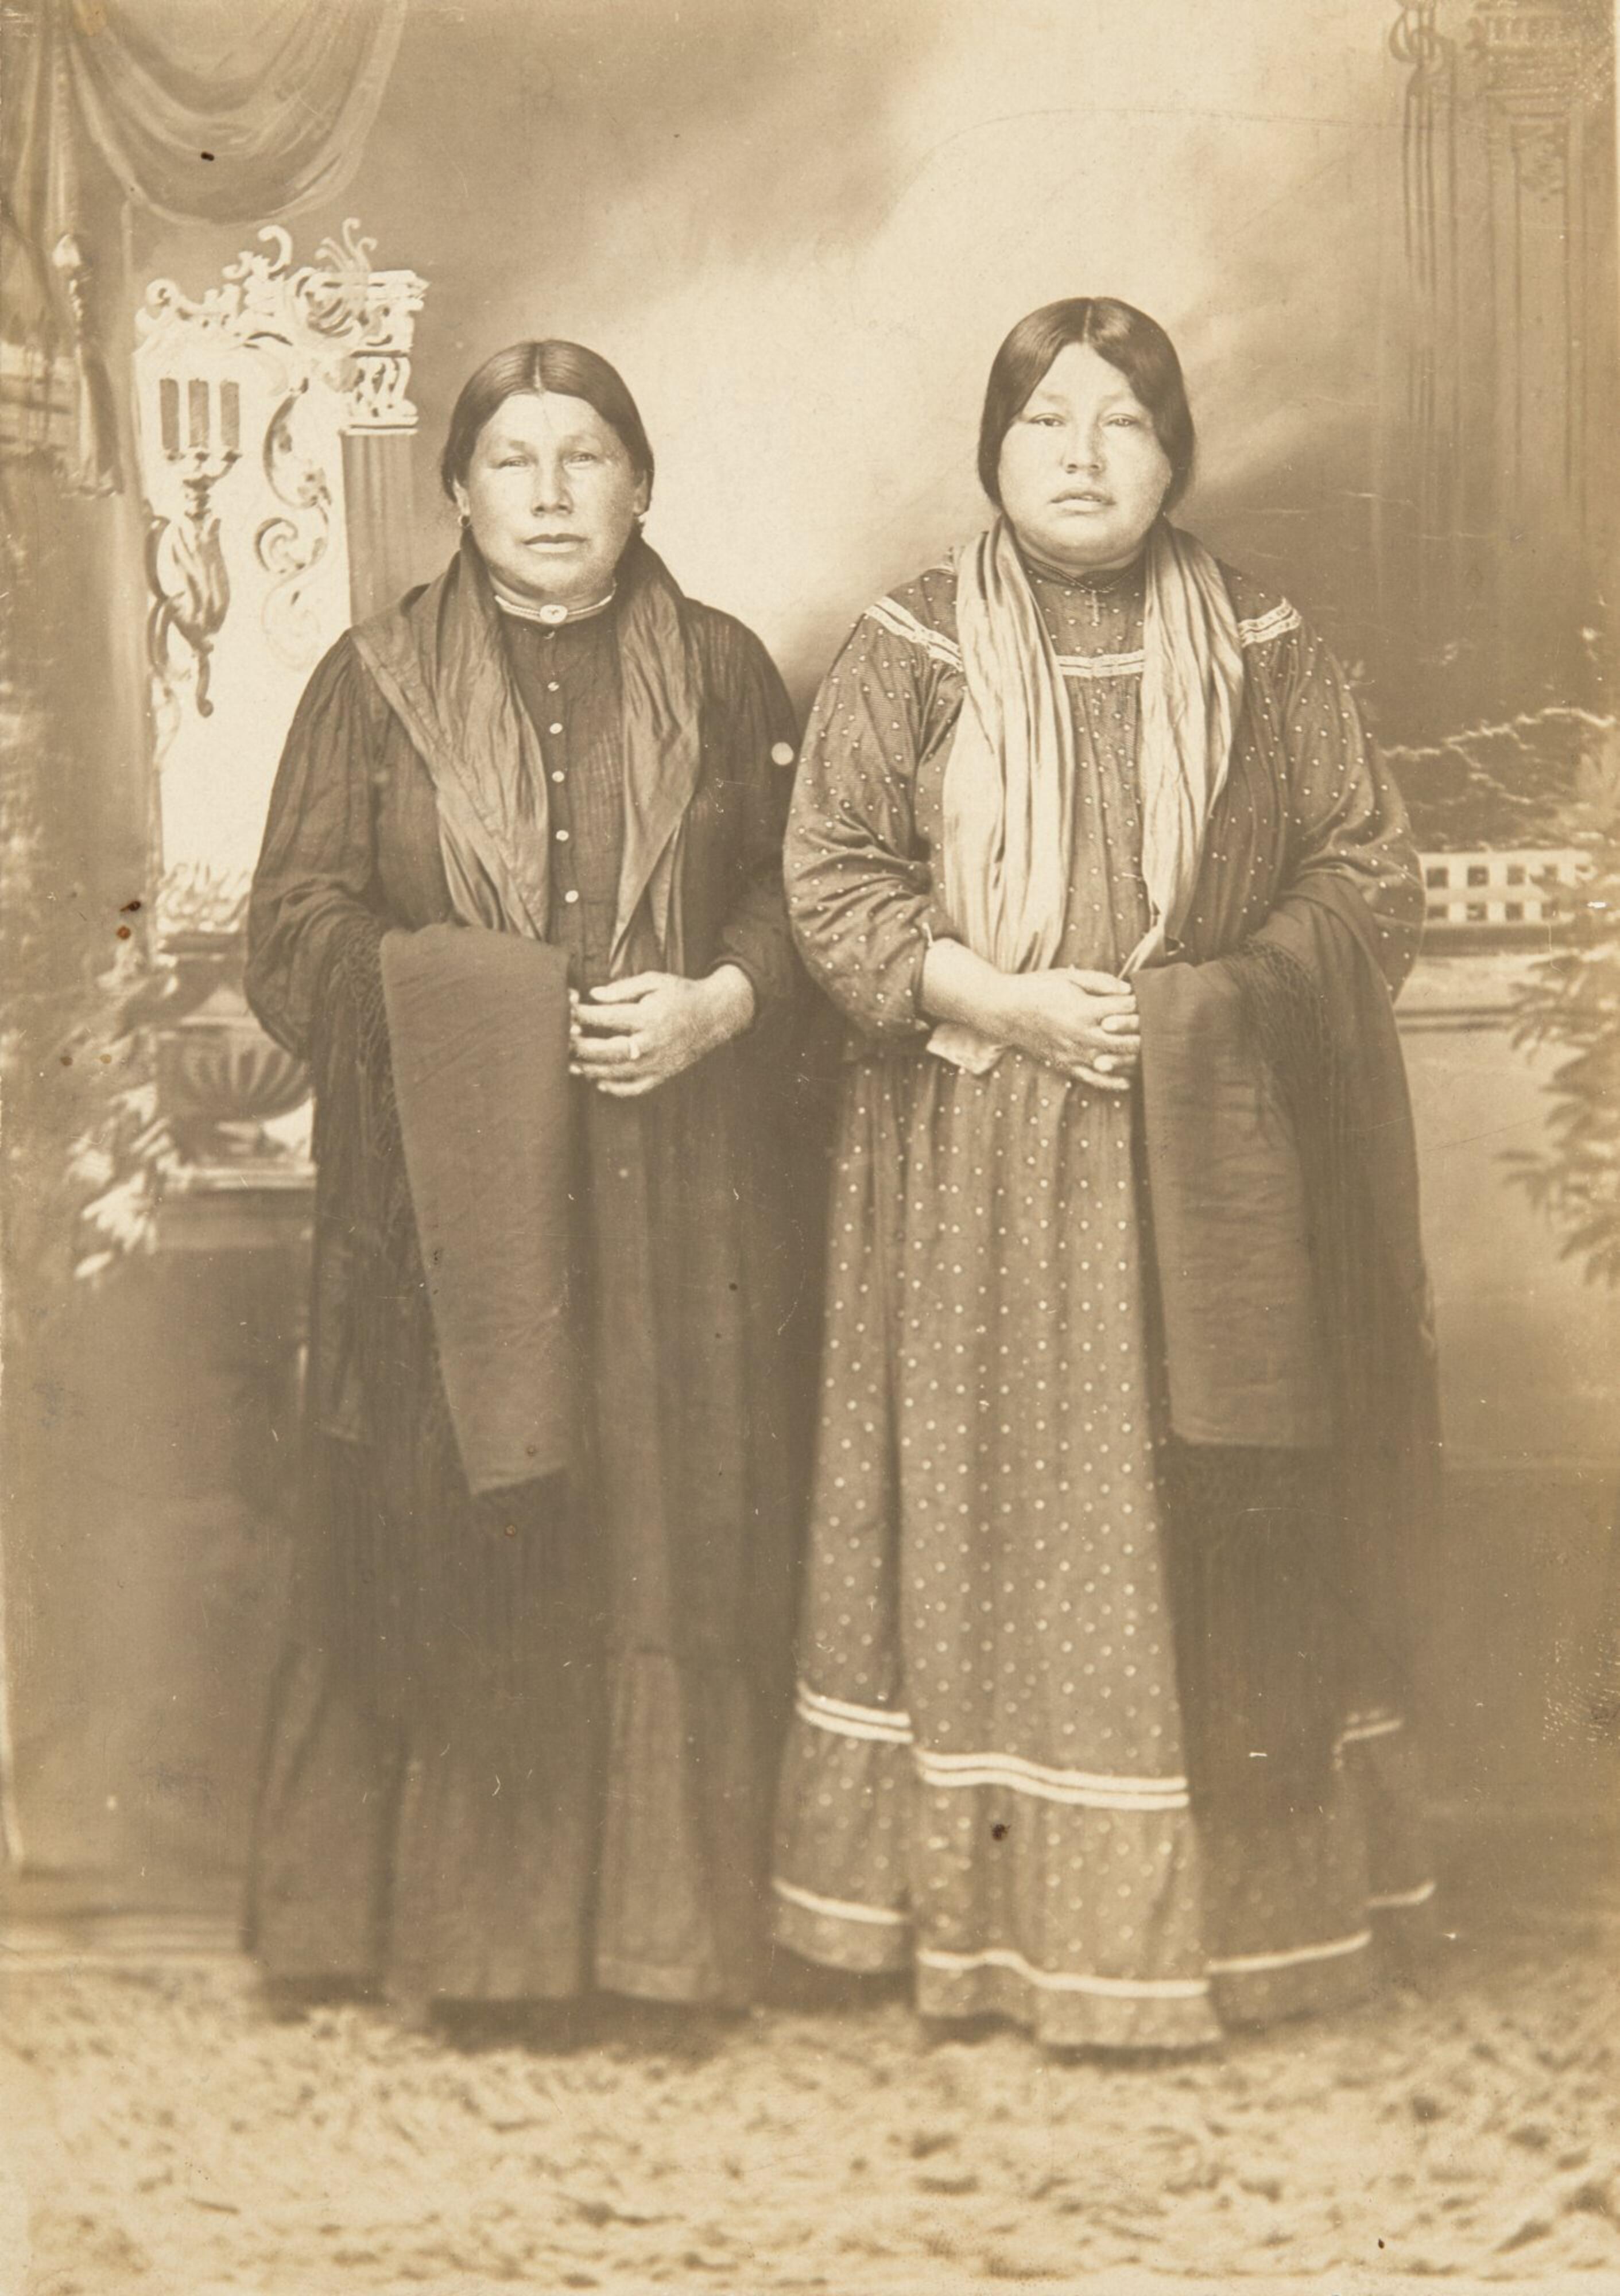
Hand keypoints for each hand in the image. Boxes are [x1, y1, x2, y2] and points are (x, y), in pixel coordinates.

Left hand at [570, 966, 754, 1097]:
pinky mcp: (663, 1075)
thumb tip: (593, 996)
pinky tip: (599, 1081)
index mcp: (649, 1016)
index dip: (582, 1015)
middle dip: (579, 1045)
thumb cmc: (681, 994)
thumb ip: (622, 988)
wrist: (715, 1015)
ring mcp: (657, 1063)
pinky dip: (615, 1088)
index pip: (606, 1018)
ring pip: (616, 1073)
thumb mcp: (655, 981)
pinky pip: (635, 1088)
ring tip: (572, 1063)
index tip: (567, 1010)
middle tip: (563, 1040)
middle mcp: (651, 1043)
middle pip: (605, 1050)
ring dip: (590, 1069)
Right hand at [997, 967, 1140, 1092]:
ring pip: (1117, 1063)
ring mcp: (1075, 1054)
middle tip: (1153, 1027)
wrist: (1005, 1010)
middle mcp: (1083, 1035)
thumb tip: (1129, 989)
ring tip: (1147, 1050)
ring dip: (1136, 1058)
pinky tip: (1129, 1080)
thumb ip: (1101, 982)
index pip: (1127, 1010)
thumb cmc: (1038, 988)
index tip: (1144, 1000)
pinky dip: (1115, 1083)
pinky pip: (1096, 1081)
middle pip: (1128, 1041)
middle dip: (1145, 1034)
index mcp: (1085, 1009)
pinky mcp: (1066, 1066)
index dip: (1141, 1004)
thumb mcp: (1069, 976)